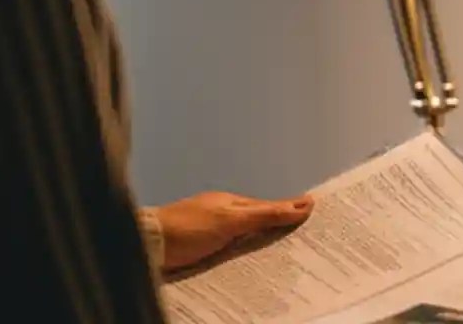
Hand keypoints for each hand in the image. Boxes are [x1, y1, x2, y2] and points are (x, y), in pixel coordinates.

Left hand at [155, 191, 313, 271]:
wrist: (147, 245)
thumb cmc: (190, 229)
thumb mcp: (231, 221)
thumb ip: (265, 214)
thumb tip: (304, 202)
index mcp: (233, 203)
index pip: (270, 207)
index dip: (292, 211)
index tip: (315, 213)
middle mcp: (224, 213)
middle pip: (259, 219)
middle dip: (281, 224)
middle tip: (306, 234)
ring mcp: (211, 229)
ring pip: (245, 234)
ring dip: (263, 239)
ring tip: (285, 252)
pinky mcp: (199, 246)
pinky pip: (231, 247)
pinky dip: (245, 250)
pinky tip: (250, 260)